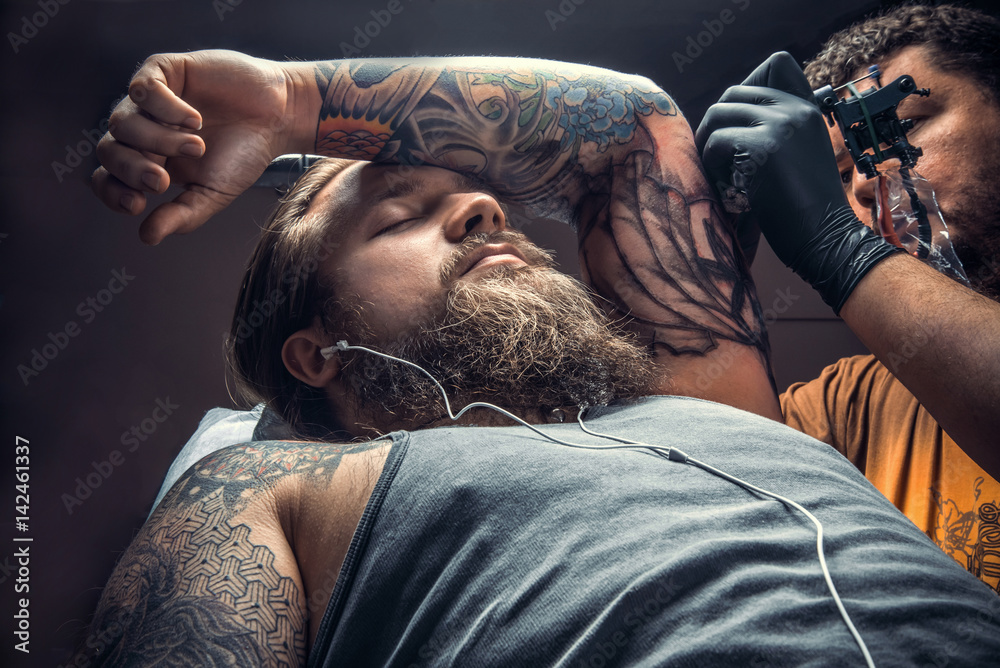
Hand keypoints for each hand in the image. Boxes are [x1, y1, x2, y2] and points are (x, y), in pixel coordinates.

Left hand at [93, 50, 299, 243]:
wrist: (277, 116)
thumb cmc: (245, 153)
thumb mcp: (213, 193)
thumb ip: (181, 215)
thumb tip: (146, 236)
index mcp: (151, 161)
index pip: (108, 177)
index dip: (112, 192)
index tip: (137, 204)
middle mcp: (143, 130)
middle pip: (107, 150)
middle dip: (131, 170)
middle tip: (162, 181)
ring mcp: (150, 101)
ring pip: (121, 122)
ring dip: (158, 140)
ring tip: (197, 145)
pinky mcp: (165, 71)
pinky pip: (142, 88)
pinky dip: (164, 108)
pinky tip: (194, 119)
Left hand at [695, 51, 899, 311]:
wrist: (826, 237)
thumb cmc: (806, 209)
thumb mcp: (798, 155)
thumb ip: (776, 133)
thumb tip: (729, 120)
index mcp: (807, 108)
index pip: (773, 66)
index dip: (741, 96)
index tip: (735, 129)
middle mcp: (796, 109)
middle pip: (733, 93)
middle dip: (715, 124)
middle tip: (714, 157)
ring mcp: (781, 124)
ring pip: (718, 114)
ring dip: (708, 143)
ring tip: (717, 173)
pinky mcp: (764, 147)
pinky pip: (716, 142)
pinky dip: (711, 165)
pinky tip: (726, 188)